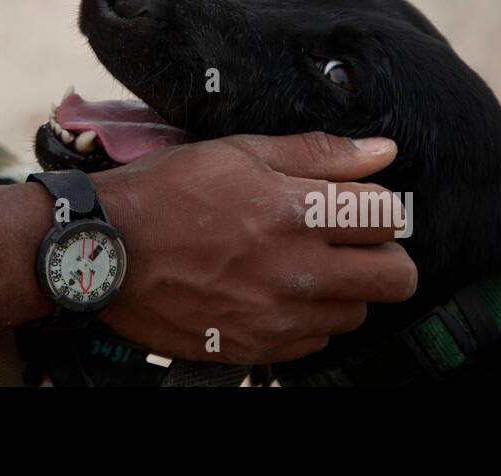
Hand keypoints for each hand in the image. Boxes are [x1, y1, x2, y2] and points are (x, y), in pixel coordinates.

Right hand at [92, 132, 416, 364]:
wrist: (105, 250)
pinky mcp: (258, 348)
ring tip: (303, 265)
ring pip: (358, 312)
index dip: (378, 205)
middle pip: (395, 277)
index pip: (389, 215)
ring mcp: (279, 316)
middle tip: (351, 241)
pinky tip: (275, 292)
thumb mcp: (239, 152)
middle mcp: (296, 270)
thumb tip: (383, 153)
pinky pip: (317, 341)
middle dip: (384, 254)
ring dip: (344, 288)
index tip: (357, 204)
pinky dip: (308, 318)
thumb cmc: (167, 192)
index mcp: (295, 211)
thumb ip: (318, 154)